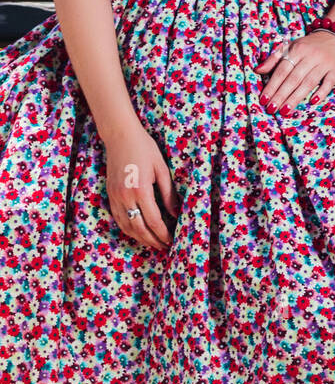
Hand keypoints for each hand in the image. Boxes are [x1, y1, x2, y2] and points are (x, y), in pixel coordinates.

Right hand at [104, 124, 180, 250]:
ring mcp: (115, 196)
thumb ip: (168, 193)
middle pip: (139, 228)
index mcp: (140, 190)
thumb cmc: (145, 148)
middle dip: (152, 240)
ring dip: (140, 238)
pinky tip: (138, 231)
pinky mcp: (110, 194)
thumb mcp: (161, 168)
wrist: (120, 136)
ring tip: (153, 243)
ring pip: (126, 226)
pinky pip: (118, 218)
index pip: (153, 220)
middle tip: (164, 247)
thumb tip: (175, 213)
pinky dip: (128, 229)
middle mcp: (125, 196)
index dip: (163, 233)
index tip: (172, 240)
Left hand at [255, 30, 334, 112]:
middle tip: (272, 109)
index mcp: (297, 49)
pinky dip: (321, 92)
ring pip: (308, 82)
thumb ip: (274, 59)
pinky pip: (328, 82)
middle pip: (293, 78)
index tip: (264, 100)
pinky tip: (313, 102)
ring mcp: (324, 63)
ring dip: (296, 97)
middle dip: (281, 95)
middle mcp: (310, 56)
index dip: (272, 85)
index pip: (282, 70)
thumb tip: (257, 70)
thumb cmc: (309, 45)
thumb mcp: (291, 46)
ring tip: (285, 110)